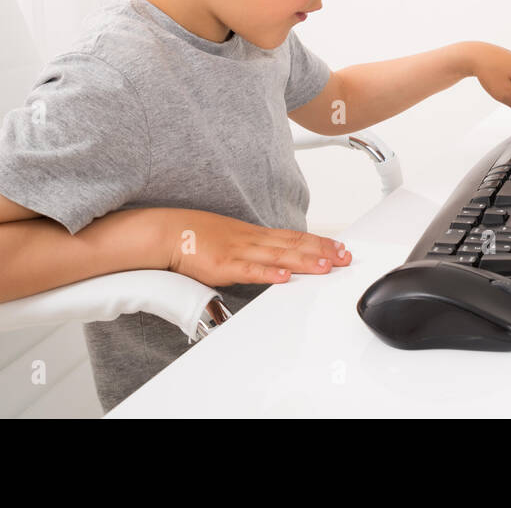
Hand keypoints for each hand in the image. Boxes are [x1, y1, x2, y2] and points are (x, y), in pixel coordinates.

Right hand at [156, 208, 351, 286]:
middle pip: (293, 245)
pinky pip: (248, 270)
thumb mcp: (230, 240)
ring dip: (304, 261)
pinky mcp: (222, 266)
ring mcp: (238, 252)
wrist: (166, 233)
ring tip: (326, 266)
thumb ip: (251, 252)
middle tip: (344, 257)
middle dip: (321, 251)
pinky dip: (268, 274)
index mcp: (253, 234)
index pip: (294, 237)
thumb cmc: (194, 236)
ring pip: (278, 256)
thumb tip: (271, 262)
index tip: (339, 248)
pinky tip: (284, 278)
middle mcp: (251, 240)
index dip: (318, 243)